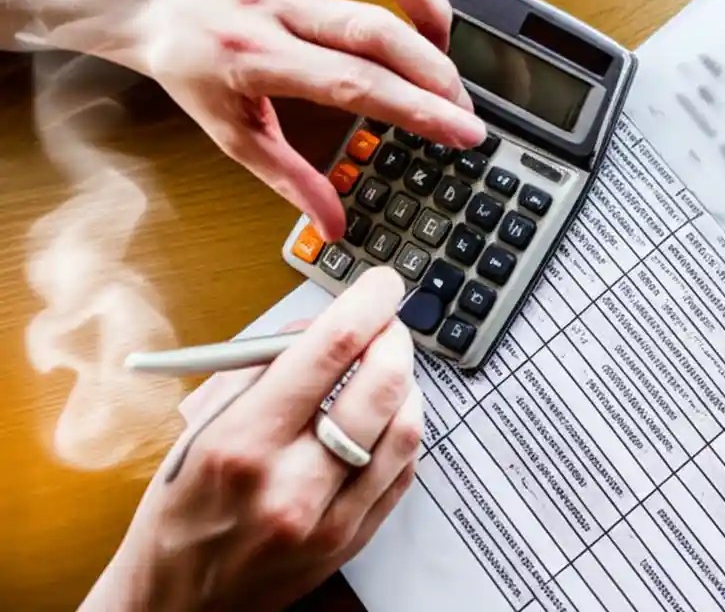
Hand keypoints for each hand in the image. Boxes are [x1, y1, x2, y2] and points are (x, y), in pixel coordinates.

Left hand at [74, 0, 483, 239]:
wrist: (145, 1)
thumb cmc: (191, 68)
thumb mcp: (233, 135)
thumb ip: (289, 181)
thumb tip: (333, 228)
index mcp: (259, 58)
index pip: (357, 86)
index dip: (420, 110)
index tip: (464, 131)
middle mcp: (276, 4)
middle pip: (379, 31)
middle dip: (436, 70)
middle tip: (462, 101)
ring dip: (425, 1)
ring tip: (437, 39)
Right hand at [82, 267, 422, 610]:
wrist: (177, 602)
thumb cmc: (182, 510)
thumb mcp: (203, 429)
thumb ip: (264, 373)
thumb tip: (325, 326)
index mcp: (242, 443)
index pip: (326, 353)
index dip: (365, 306)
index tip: (382, 284)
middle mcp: (291, 483)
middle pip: (379, 387)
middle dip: (394, 340)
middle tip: (389, 325)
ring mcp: (328, 518)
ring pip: (404, 429)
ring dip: (408, 384)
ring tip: (391, 370)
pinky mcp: (352, 541)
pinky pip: (404, 471)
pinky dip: (404, 431)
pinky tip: (387, 417)